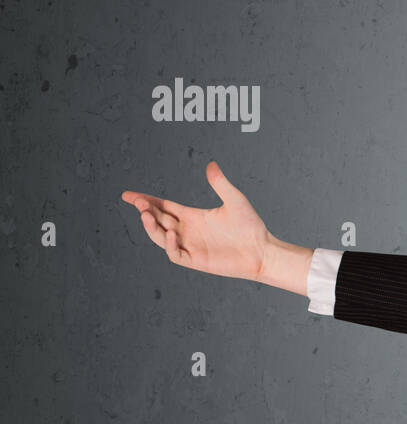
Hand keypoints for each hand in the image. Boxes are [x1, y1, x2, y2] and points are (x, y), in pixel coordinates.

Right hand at [121, 161, 312, 294]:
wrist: (262, 251)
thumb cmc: (250, 226)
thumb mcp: (234, 200)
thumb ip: (220, 183)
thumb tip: (210, 163)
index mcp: (192, 216)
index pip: (163, 207)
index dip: (145, 200)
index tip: (128, 195)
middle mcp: (187, 231)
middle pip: (158, 219)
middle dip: (145, 210)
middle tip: (138, 202)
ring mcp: (190, 246)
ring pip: (161, 237)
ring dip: (151, 227)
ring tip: (146, 214)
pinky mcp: (196, 260)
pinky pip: (176, 253)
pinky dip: (170, 245)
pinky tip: (173, 233)